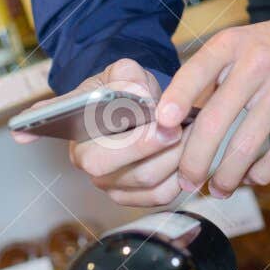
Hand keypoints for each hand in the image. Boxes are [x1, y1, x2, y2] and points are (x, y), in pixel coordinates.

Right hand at [14, 59, 186, 206]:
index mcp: (77, 135)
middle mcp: (88, 165)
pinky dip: (181, 173)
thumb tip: (140, 94)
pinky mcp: (132, 197)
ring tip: (192, 132)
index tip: (163, 126)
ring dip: (177, 157)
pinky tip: (188, 151)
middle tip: (180, 127)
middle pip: (129, 172)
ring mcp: (109, 185)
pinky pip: (162, 194)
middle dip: (162, 149)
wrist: (128, 105)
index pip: (96, 155)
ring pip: (151, 183)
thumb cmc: (121, 88)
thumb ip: (128, 75)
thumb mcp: (121, 72)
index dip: (132, 146)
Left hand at [157, 12, 269, 197]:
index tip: (162, 127)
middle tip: (187, 181)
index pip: (196, 72)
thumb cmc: (266, 49)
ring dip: (227, 177)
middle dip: (195, 160)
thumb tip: (170, 126)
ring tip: (217, 190)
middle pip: (216, 121)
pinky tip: (250, 179)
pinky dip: (260, 175)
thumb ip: (205, 80)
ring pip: (246, 146)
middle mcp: (256, 63)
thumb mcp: (233, 47)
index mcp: (230, 45)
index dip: (176, 100)